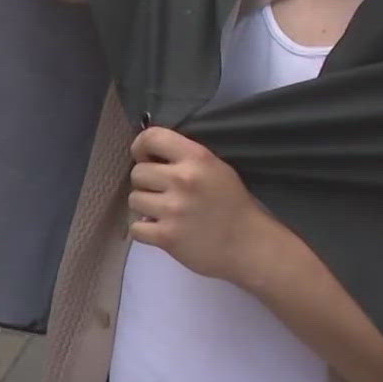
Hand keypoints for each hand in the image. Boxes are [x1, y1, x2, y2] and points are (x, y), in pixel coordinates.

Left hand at [129, 126, 281, 282]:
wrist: (248, 244)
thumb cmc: (233, 204)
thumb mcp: (217, 169)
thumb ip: (187, 159)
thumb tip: (150, 157)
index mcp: (197, 158)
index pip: (152, 137)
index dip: (141, 147)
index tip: (147, 159)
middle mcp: (182, 179)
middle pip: (138, 172)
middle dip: (146, 183)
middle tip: (162, 193)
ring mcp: (173, 209)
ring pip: (134, 200)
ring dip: (145, 207)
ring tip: (163, 213)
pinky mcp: (167, 237)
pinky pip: (135, 229)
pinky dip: (145, 232)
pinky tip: (161, 230)